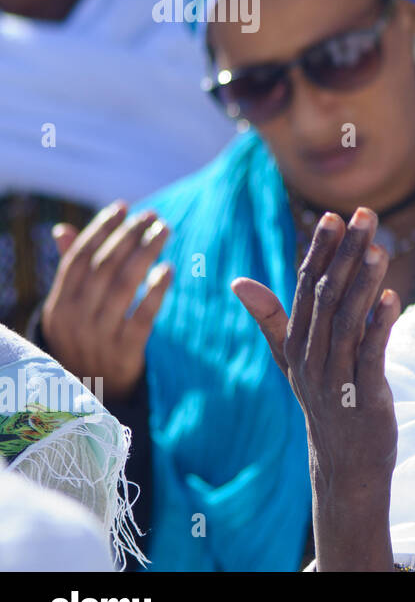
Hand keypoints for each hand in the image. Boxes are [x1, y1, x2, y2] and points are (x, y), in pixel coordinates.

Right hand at [40, 201, 172, 400]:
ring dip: (147, 253)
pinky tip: (170, 269)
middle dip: (129, 235)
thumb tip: (63, 229)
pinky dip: (157, 290)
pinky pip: (144, 315)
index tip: (122, 207)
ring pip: (125, 286)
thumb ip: (71, 272)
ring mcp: (99, 337)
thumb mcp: (69, 310)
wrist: (93, 394)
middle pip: (104, 267)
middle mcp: (74, 320)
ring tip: (165, 231)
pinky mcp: (125, 352)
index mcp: (57, 306)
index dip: (100, 230)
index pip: (78, 259)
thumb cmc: (84, 341)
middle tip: (153, 215)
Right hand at [233, 208, 399, 571]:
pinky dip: (380, 327)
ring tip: (379, 249)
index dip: (321, 251)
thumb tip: (238, 281)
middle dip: (346, 255)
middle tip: (365, 216)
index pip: (306, 288)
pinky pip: (371, 358)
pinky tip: (392, 299)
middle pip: (328, 298)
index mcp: (296, 344)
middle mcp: (312, 358)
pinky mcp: (365, 398)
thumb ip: (271, 318)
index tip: (334, 215)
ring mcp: (336, 379)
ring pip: (347, 323)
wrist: (344, 465)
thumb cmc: (324, 402)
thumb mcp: (293, 360)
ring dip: (364, 284)